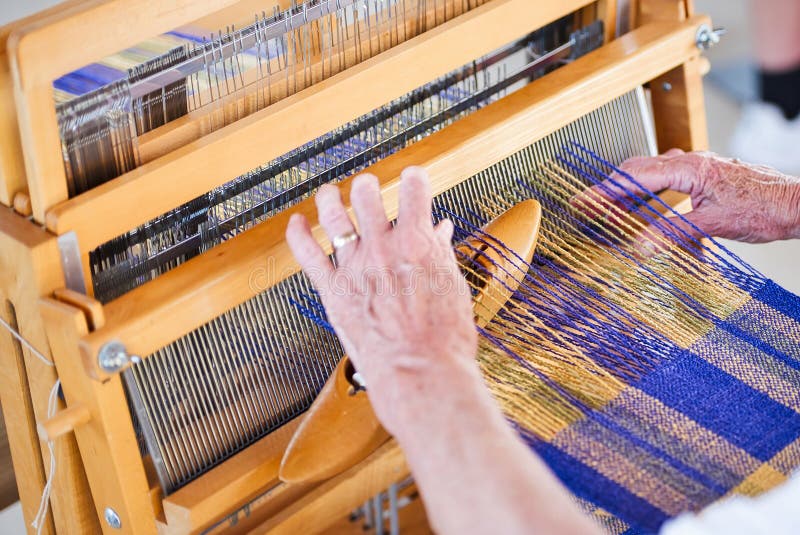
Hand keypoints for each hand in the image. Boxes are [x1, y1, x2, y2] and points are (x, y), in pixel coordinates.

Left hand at [285, 167, 478, 433]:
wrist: (421, 374)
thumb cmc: (444, 338)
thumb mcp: (452, 288)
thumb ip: (440, 254)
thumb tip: (440, 232)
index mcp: (418, 243)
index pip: (414, 189)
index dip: (414, 178)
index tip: (413, 178)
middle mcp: (383, 247)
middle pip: (366, 194)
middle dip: (367, 186)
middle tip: (368, 189)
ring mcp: (355, 268)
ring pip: (333, 215)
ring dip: (330, 198)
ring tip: (330, 194)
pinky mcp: (334, 292)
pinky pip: (307, 255)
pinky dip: (298, 235)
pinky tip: (296, 223)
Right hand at [578, 149, 799, 244]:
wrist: (795, 204)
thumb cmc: (764, 208)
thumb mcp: (711, 225)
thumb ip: (671, 233)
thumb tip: (639, 245)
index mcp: (689, 169)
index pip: (635, 177)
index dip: (605, 191)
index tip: (584, 201)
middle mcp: (691, 162)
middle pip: (637, 168)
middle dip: (610, 187)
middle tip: (589, 205)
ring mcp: (698, 167)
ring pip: (651, 170)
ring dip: (628, 187)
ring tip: (610, 205)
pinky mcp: (705, 175)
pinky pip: (667, 175)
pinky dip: (648, 188)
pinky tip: (646, 201)